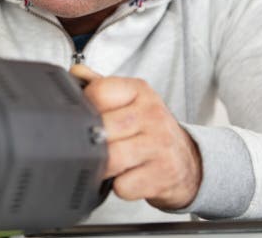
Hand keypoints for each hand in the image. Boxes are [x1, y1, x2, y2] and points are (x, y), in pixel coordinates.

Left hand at [70, 64, 201, 209]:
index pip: (98, 92)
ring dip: (103, 166)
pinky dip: (120, 187)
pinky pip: (123, 186)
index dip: (85, 108)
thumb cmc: (150, 130)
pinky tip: (127, 177)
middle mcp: (152, 114)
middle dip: (92, 142)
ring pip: (111, 158)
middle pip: (101, 128)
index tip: (89, 118)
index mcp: (139, 91)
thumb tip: (74, 74)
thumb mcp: (130, 101)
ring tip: (110, 162)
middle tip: (97, 145)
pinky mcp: (162, 175)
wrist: (186, 161)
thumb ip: (100, 85)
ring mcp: (159, 145)